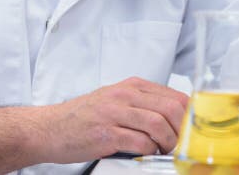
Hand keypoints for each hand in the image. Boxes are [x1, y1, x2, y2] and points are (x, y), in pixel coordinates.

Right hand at [40, 77, 188, 163]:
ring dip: (168, 143)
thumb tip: (174, 117)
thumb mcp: (116, 99)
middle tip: (180, 144)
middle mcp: (125, 95)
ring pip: (158, 125)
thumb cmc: (84, 116)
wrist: (49, 128)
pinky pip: (140, 142)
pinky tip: (147, 153)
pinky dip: (149, 150)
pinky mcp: (106, 134)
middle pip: (170, 109)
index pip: (174, 96)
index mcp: (132, 85)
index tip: (190, 129)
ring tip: (165, 151)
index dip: (188, 115)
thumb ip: (142, 103)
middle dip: (181, 131)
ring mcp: (115, 113)